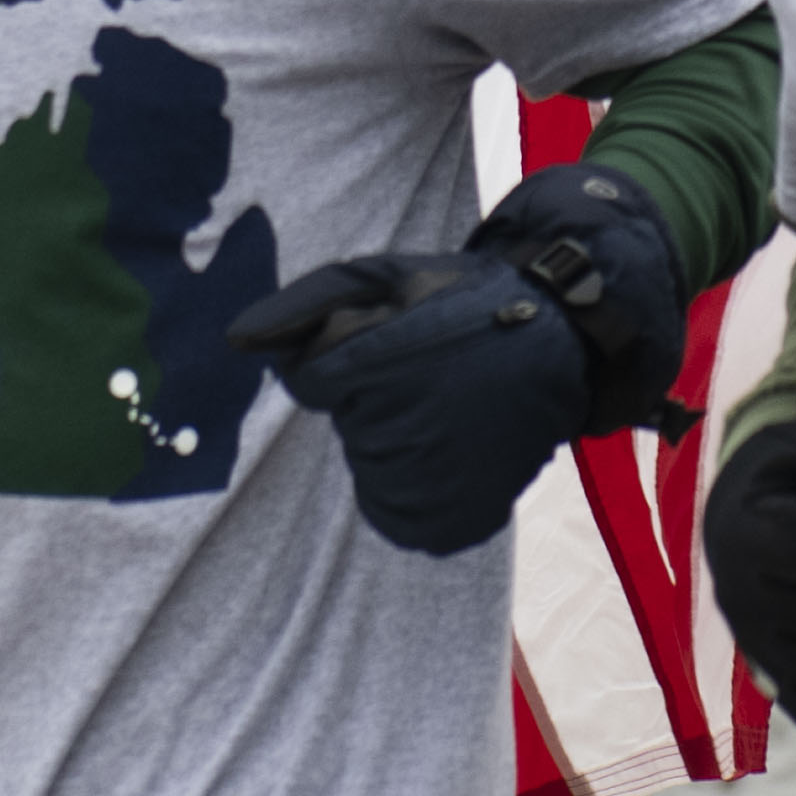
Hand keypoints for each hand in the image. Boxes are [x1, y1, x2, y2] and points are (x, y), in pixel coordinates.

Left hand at [232, 164, 691, 555]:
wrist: (560, 338)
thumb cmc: (462, 300)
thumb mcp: (384, 278)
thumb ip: (305, 305)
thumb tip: (235, 339)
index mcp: (373, 364)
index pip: (313, 379)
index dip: (351, 355)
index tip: (399, 338)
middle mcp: (394, 427)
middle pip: (346, 423)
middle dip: (375, 396)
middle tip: (435, 368)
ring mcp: (422, 478)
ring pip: (373, 463)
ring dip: (398, 437)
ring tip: (452, 404)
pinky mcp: (445, 518)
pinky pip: (397, 509)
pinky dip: (416, 482)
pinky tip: (453, 443)